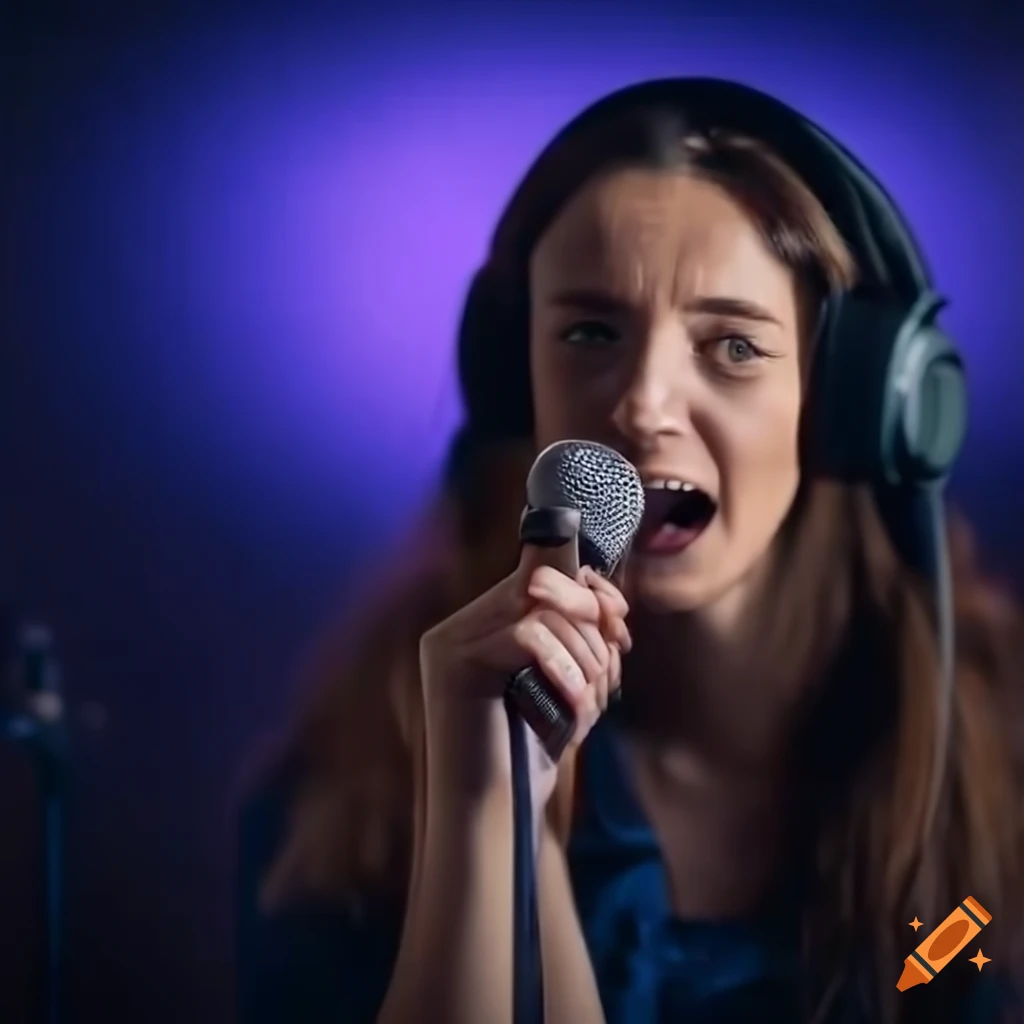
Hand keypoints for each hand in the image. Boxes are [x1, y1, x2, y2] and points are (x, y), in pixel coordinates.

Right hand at [419, 547, 630, 811]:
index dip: (587, 589)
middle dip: (593, 615)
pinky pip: (526, 636)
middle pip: (540, 581)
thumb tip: (610, 599)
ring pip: (539, 608)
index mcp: (481, 626)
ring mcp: (450, 643)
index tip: (620, 626)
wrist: (494, 814)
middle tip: (614, 655)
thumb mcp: (563, 681)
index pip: (538, 572)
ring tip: (592, 703)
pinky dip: (564, 668)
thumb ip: (576, 637)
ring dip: (585, 654)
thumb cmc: (531, 752)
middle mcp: (458, 626)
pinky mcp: (455, 664)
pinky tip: (576, 707)